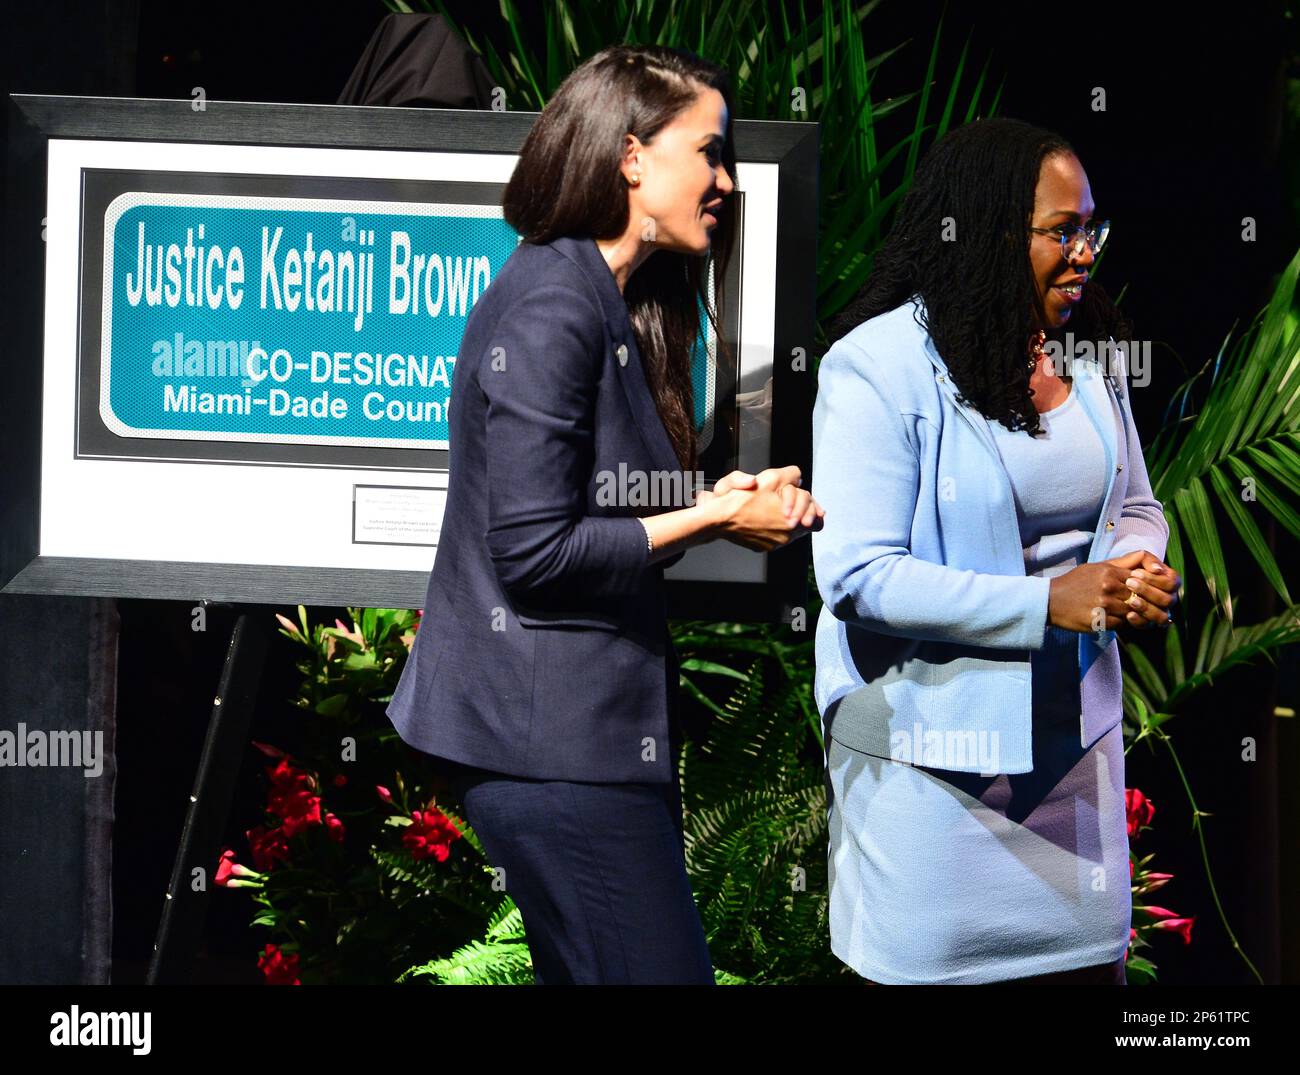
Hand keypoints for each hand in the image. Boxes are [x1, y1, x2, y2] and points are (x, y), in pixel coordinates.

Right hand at [698, 466, 824, 532]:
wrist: (720, 518)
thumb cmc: (743, 500)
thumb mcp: (771, 477)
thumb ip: (792, 474)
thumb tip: (797, 477)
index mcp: (794, 523)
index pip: (818, 521)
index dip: (812, 509)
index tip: (804, 502)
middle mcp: (786, 537)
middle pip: (804, 526)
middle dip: (798, 512)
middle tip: (786, 501)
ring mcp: (774, 544)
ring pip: (788, 531)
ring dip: (784, 519)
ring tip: (771, 507)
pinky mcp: (762, 547)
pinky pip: (774, 537)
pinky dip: (771, 527)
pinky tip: (761, 516)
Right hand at [1048, 550, 1152, 631]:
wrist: (1050, 600)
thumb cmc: (1074, 583)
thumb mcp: (1095, 567)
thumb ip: (1119, 565)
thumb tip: (1141, 564)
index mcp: (1109, 572)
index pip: (1141, 580)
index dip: (1143, 587)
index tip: (1139, 592)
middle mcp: (1108, 587)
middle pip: (1138, 597)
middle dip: (1138, 602)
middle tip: (1135, 605)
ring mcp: (1104, 605)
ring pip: (1131, 612)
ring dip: (1130, 614)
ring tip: (1122, 612)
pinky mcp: (1099, 621)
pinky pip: (1120, 624)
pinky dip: (1119, 623)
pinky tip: (1111, 618)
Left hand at [1115, 551, 1180, 629]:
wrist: (1096, 591)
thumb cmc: (1115, 572)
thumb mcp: (1128, 562)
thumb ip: (1144, 559)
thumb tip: (1157, 569)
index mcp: (1167, 582)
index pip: (1172, 582)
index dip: (1155, 579)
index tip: (1135, 573)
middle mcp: (1166, 598)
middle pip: (1168, 599)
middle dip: (1148, 591)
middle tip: (1129, 584)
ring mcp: (1157, 612)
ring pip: (1161, 615)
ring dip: (1146, 607)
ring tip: (1131, 601)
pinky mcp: (1145, 623)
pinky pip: (1148, 625)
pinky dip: (1140, 620)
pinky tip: (1129, 615)